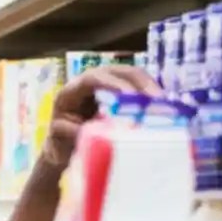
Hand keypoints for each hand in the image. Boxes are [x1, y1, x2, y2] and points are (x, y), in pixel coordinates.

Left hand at [42, 65, 162, 170]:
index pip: (93, 79)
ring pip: (132, 75)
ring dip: (149, 87)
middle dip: (139, 83)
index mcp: (71, 92)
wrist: (63, 148)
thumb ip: (67, 134)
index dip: (112, 84)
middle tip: (155, 99)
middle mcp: (89, 82)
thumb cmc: (59, 145)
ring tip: (163, 103)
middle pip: (118, 72)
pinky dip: (150, 94)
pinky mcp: (119, 91)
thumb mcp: (58, 142)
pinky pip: (138, 86)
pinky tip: (162, 105)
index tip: (129, 96)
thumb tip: (83, 128)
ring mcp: (106, 84)